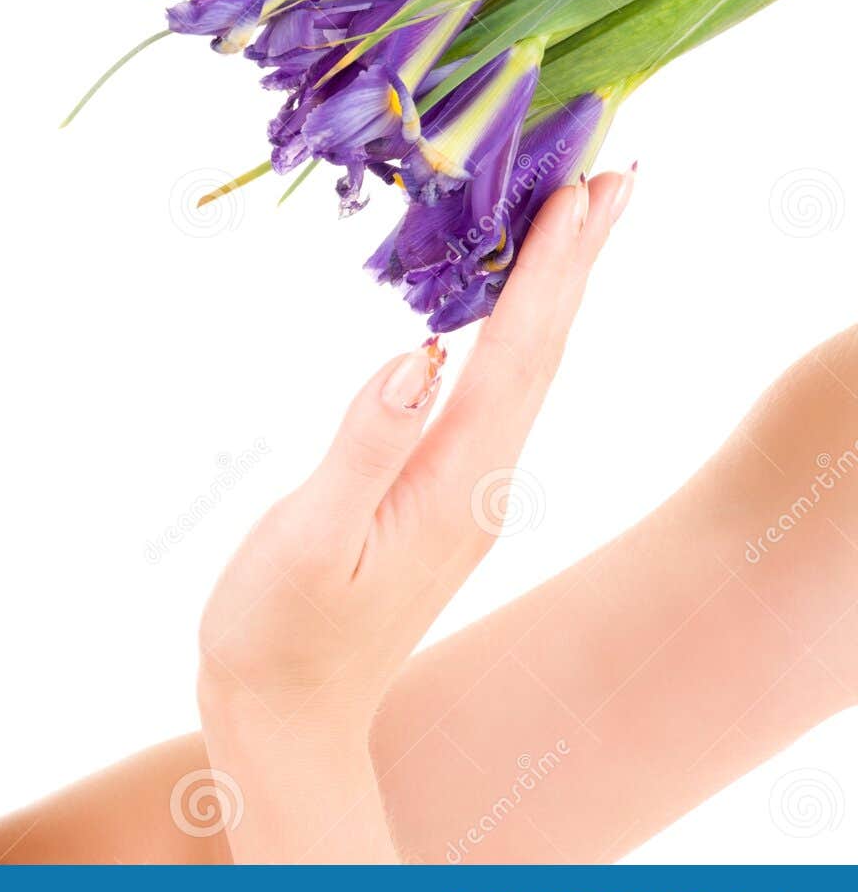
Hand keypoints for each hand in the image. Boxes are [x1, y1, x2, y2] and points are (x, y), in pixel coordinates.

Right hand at [196, 166, 632, 860]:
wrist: (286, 718)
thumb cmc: (280, 635)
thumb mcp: (312, 541)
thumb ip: (367, 447)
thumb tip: (421, 353)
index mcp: (452, 485)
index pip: (516, 355)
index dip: (549, 269)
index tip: (582, 190)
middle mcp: (477, 484)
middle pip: (542, 353)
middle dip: (577, 261)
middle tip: (609, 173)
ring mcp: (462, 494)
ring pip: (524, 371)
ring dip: (554, 292)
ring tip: (575, 222)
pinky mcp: (436, 498)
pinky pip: (492, 394)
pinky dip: (512, 334)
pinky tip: (506, 314)